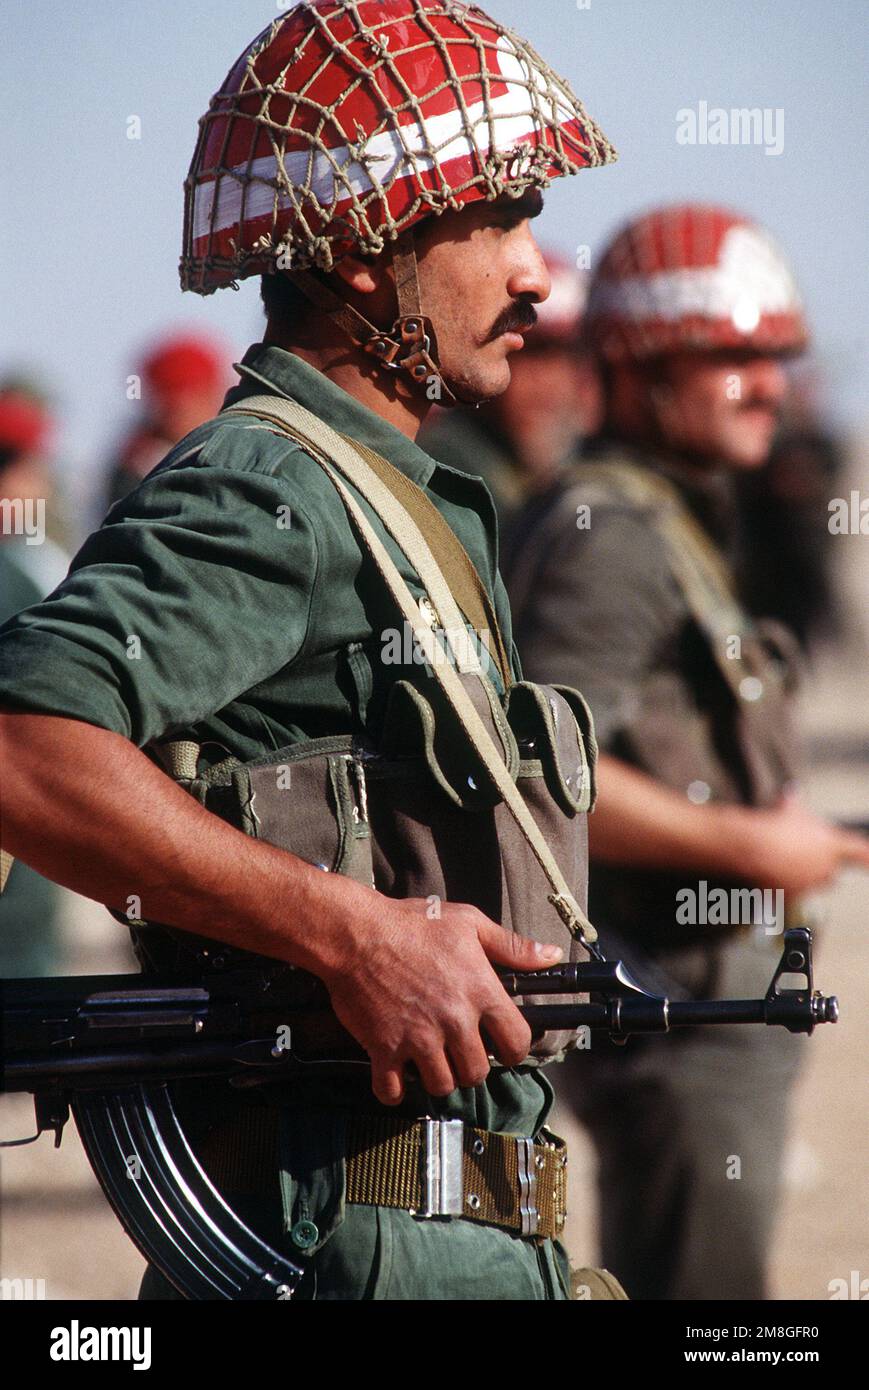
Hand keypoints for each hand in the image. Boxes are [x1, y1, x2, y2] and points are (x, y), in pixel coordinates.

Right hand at [317, 894, 561, 1104]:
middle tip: (459, 1052)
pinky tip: (395, 1073)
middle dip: (471, 1066)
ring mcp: (418, 1038)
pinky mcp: (384, 1048)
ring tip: (430, 1059)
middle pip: (477, 1072)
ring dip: (437, 1077)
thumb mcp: (468, 923)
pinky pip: (393, 1091)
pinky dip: (394, 1089)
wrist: (356, 933)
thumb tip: (550, 955)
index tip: (502, 1048)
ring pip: (441, 1085)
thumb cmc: (412, 923)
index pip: (516, 1043)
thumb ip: (511, 946)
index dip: (513, 1049)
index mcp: (479, 992)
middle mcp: (453, 1021)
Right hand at [733, 793, 868, 896]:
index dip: (867, 857)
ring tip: (780, 863)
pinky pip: (790, 895)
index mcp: (833, 845)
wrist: (754, 848)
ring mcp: (810, 885)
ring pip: (811, 885)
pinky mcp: (791, 897)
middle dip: (820, 866)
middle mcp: (826, 868)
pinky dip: (781, 889)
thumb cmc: (776, 825)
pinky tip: (768, 876)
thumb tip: (792, 792)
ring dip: (801, 877)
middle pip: (831, 872)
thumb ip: (794, 803)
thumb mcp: (789, 807)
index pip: (860, 852)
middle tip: (802, 855)